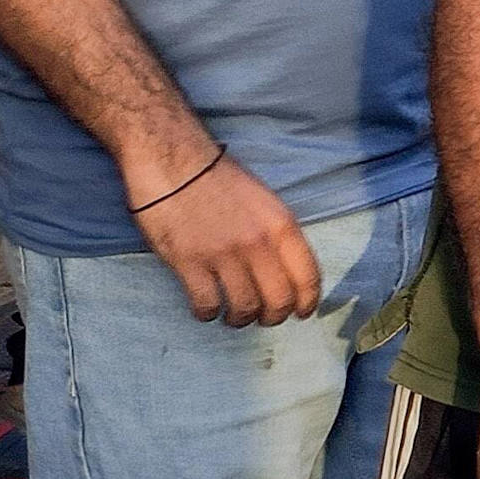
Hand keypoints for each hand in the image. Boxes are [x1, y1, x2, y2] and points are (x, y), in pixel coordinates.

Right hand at [130, 152, 322, 325]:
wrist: (172, 159)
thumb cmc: (217, 178)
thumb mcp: (264, 201)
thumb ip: (277, 234)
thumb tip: (286, 269)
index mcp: (281, 226)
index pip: (308, 276)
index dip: (307, 302)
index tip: (302, 313)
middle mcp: (258, 243)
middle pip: (279, 300)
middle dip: (274, 317)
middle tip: (264, 318)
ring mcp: (223, 254)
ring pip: (245, 308)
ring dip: (241, 319)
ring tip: (234, 316)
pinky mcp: (188, 262)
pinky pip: (207, 304)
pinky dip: (208, 314)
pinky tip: (206, 309)